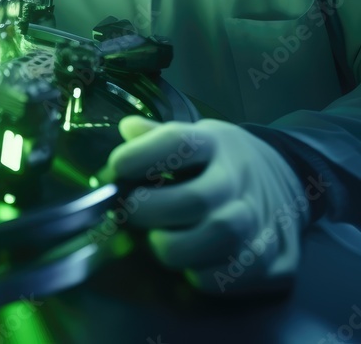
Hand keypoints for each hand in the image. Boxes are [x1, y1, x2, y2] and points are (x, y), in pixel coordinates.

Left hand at [107, 116, 307, 293]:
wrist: (287, 180)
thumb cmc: (219, 162)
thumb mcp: (194, 138)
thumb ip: (157, 137)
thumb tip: (128, 128)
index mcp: (216, 143)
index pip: (179, 142)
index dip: (141, 156)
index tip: (117, 168)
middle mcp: (240, 179)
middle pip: (195, 199)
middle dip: (150, 211)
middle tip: (128, 213)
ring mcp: (262, 219)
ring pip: (219, 237)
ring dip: (174, 245)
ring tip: (157, 240)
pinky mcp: (276, 260)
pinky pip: (231, 275)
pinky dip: (200, 274)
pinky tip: (188, 264)